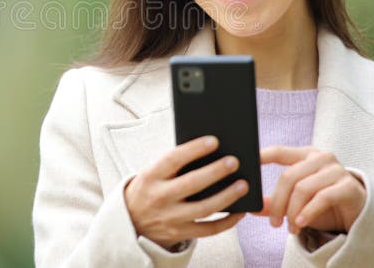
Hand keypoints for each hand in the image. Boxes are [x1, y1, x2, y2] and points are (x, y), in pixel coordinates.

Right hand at [123, 136, 249, 249]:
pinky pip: (208, 230)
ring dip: (227, 197)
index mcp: (150, 177)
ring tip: (243, 185)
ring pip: (203, 208)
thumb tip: (209, 150)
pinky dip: (227, 222)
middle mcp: (159, 198)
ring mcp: (170, 218)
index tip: (214, 140)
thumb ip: (173, 164)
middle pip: (191, 184)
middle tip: (234, 161)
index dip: (194, 149)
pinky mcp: (180, 233)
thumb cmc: (149, 189)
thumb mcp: (151, 174)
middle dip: (215, 172)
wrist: (130, 223)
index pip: (173, 159)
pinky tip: (240, 211)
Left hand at [260, 146, 365, 234]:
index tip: (248, 163)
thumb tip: (253, 207)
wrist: (358, 214)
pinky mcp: (349, 186)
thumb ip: (276, 202)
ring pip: (303, 188)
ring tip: (290, 228)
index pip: (279, 152)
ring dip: (293, 212)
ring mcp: (336, 170)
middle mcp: (321, 158)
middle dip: (278, 202)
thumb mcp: (297, 203)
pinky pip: (322, 197)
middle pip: (289, 177)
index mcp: (305, 155)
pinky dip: (308, 212)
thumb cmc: (324, 204)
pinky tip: (301, 223)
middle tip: (274, 223)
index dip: (263, 156)